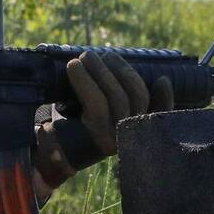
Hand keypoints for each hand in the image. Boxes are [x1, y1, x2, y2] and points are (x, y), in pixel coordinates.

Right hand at [32, 49, 173, 187]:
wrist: (73, 158)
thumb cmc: (59, 139)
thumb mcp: (52, 132)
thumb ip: (49, 128)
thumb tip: (51, 111)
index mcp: (97, 140)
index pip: (97, 105)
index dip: (85, 81)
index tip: (72, 63)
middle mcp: (121, 138)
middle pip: (119, 96)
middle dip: (102, 70)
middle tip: (87, 55)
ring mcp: (137, 131)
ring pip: (139, 97)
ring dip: (124, 71)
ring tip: (108, 55)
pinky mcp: (147, 126)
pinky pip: (160, 110)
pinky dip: (164, 96)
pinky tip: (162, 79)